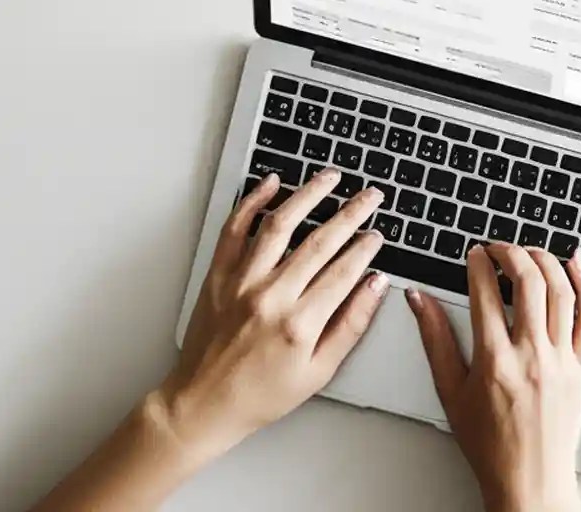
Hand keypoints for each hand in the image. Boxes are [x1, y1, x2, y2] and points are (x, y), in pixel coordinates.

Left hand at [162, 169, 390, 458]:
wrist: (202, 403)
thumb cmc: (261, 394)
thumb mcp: (319, 371)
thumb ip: (351, 324)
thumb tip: (376, 286)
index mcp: (300, 324)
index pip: (344, 271)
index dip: (366, 248)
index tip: (378, 234)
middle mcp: (271, 296)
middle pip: (320, 241)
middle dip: (351, 213)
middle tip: (369, 197)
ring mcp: (241, 282)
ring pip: (280, 224)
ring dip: (308, 194)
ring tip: (329, 177)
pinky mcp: (218, 276)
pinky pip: (235, 229)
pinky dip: (253, 202)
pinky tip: (271, 184)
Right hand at [407, 243, 580, 511]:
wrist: (530, 479)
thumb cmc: (488, 442)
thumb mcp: (450, 391)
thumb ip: (435, 339)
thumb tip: (418, 300)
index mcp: (494, 360)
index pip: (485, 293)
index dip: (479, 263)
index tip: (475, 254)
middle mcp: (531, 355)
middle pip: (528, 282)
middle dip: (512, 252)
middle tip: (499, 247)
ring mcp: (562, 360)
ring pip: (561, 291)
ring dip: (545, 261)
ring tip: (530, 252)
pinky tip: (575, 264)